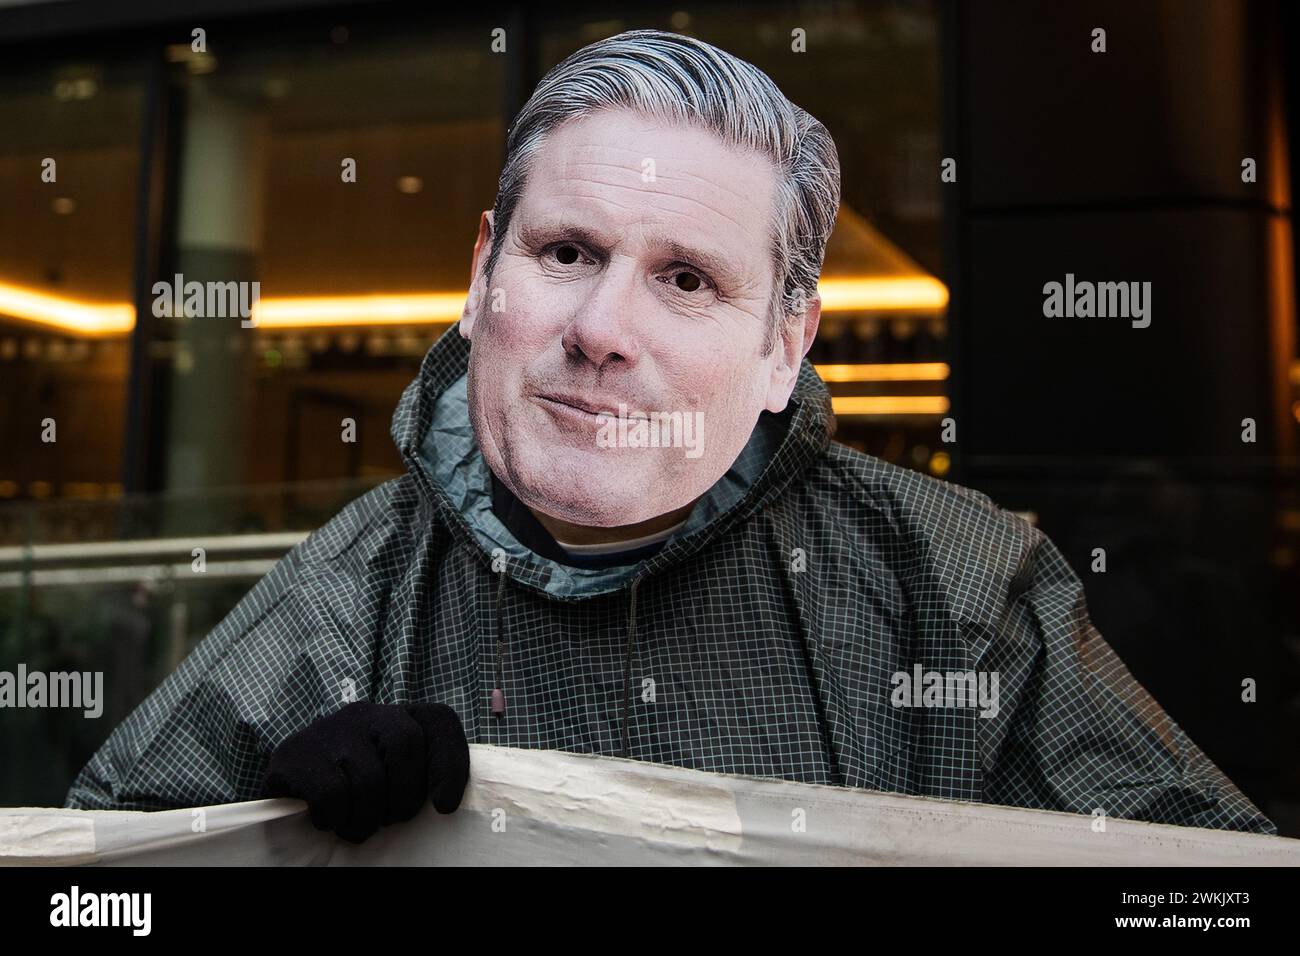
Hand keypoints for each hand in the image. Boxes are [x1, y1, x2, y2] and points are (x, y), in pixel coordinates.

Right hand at [261, 701, 469, 843]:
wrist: (286, 783)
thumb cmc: (351, 786)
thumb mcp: (390, 776)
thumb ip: (418, 776)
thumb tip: (445, 804)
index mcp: (397, 717)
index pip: (440, 721)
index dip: (451, 763)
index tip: (444, 806)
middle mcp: (365, 714)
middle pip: (406, 746)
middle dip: (404, 798)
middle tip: (388, 819)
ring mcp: (329, 729)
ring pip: (368, 780)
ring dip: (366, 818)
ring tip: (355, 824)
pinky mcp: (295, 753)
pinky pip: (331, 795)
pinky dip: (334, 818)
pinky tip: (327, 818)